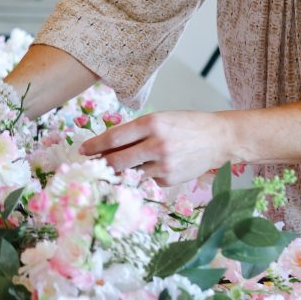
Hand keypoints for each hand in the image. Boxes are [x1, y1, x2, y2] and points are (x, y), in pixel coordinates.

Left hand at [78, 110, 233, 186]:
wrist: (218, 138)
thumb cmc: (186, 125)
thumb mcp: (160, 119)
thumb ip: (136, 132)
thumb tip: (108, 147)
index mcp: (152, 124)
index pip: (114, 138)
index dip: (94, 145)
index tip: (83, 149)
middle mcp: (156, 145)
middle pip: (117, 160)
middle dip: (100, 163)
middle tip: (91, 164)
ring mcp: (164, 165)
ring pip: (130, 173)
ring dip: (118, 172)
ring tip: (113, 168)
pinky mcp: (170, 180)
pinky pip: (147, 179)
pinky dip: (142, 174)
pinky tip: (149, 167)